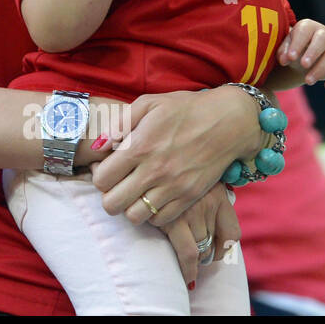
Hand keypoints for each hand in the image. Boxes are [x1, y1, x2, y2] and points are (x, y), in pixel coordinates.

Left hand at [92, 86, 260, 224]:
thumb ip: (118, 123)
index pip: (101, 179)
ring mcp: (173, 187)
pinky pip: (161, 219)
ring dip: (130, 206)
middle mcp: (154, 171)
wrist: (227, 122)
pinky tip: (154, 197)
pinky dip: (153, 213)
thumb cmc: (184, 109)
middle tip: (117, 185)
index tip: (107, 170)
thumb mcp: (148, 103)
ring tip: (135, 192)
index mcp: (139, 147)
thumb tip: (97, 146)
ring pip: (135, 216)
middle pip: (113, 204)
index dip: (99, 177)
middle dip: (109, 196)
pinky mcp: (189, 197)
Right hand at [158, 181, 239, 287]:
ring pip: (202, 249)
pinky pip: (188, 253)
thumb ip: (205, 196)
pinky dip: (189, 268)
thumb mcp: (192, 180)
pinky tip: (187, 276)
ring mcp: (191, 211)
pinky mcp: (172, 220)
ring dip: (195, 260)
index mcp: (217, 192)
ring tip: (186, 264)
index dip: (224, 249)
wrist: (137, 162)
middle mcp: (208, 201)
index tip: (214, 254)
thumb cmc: (164, 173)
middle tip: (193, 258)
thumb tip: (216, 227)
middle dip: (204, 254)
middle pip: (213, 242)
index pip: (231, 232)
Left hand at [277, 18, 324, 88]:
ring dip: (321, 68)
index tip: (290, 57)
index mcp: (307, 27)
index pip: (304, 31)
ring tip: (308, 81)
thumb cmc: (294, 49)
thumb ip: (283, 52)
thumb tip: (284, 60)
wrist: (306, 56)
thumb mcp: (286, 48)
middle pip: (322, 39)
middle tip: (304, 65)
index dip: (298, 44)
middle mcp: (324, 33)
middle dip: (313, 52)